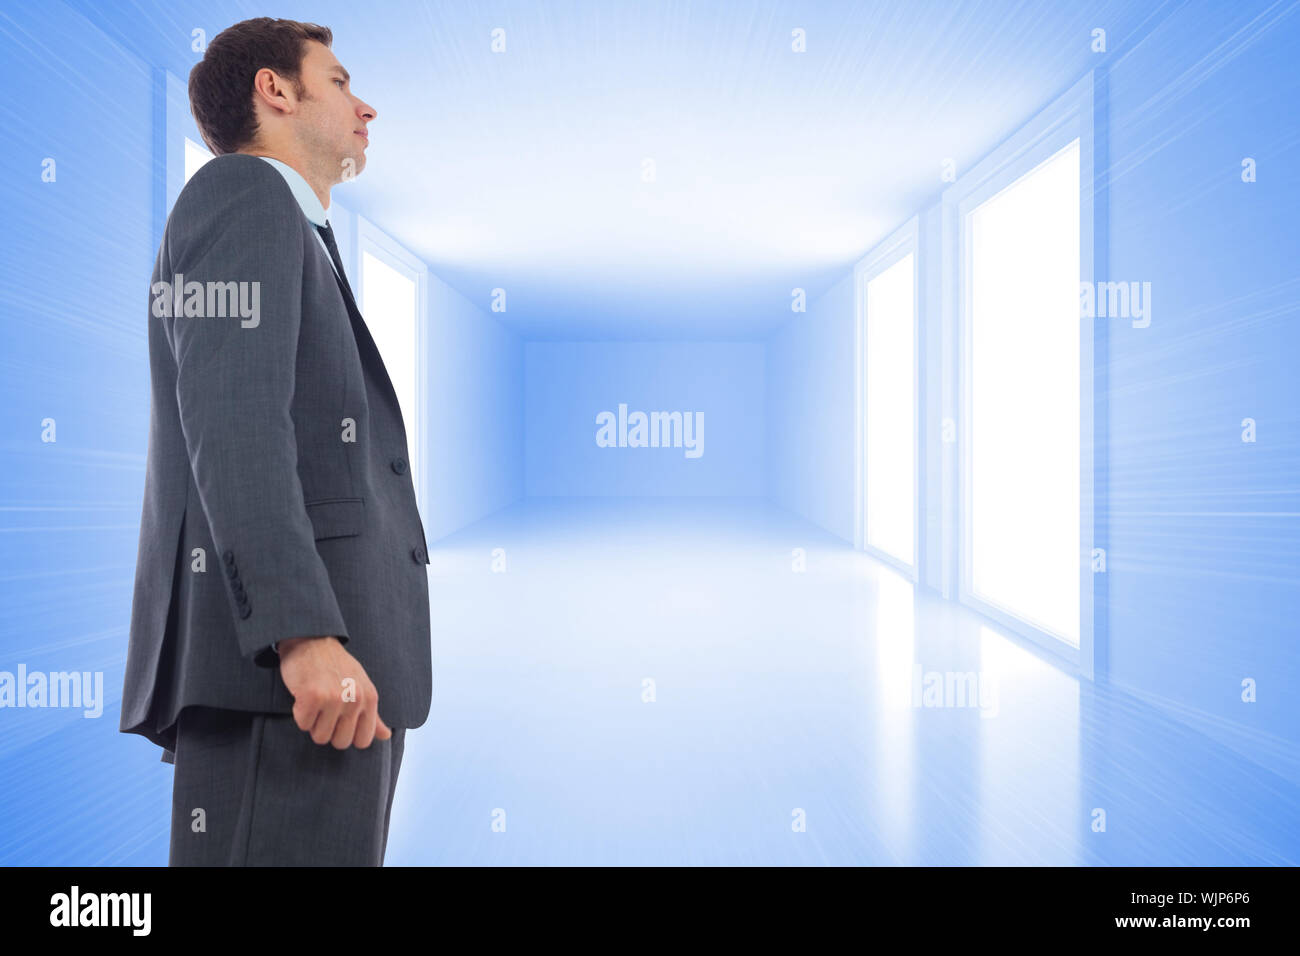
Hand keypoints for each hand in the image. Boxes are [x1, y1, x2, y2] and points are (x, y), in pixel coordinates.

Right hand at [276, 636, 392, 748]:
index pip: (364, 740)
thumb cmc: (335, 665)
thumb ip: (372, 714)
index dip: (348, 735)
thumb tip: (386, 735)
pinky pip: (303, 724)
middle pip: (340, 742)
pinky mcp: (312, 696)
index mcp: (370, 698)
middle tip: (325, 707)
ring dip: (313, 722)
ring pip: (320, 737)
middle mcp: (355, 699)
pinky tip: (304, 694)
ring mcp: (334, 698)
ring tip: (316, 700)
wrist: (311, 639)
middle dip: (328, 730)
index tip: (340, 720)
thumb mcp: (361, 686)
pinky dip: (299, 713)